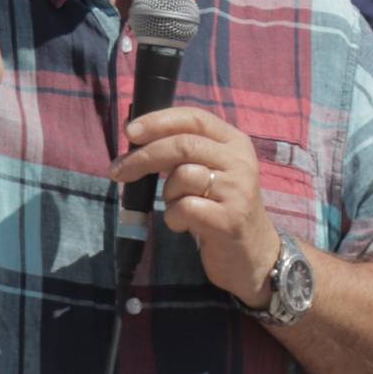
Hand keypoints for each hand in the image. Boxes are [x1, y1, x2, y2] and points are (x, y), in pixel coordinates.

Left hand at [109, 106, 278, 304]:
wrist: (254, 255)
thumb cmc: (222, 208)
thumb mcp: (211, 171)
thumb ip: (184, 152)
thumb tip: (136, 135)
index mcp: (235, 142)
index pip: (194, 118)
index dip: (159, 121)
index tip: (130, 131)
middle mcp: (240, 161)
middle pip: (183, 145)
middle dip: (144, 156)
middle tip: (117, 170)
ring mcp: (238, 190)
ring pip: (182, 177)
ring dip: (167, 194)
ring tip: (177, 207)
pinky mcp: (230, 220)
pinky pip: (184, 208)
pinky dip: (173, 217)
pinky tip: (184, 225)